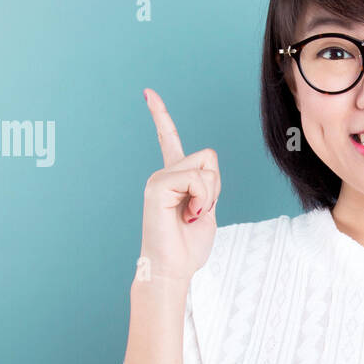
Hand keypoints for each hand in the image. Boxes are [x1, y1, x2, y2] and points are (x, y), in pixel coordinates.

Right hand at [137, 88, 221, 282]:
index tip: (148, 93)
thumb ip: (208, 184)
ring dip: (209, 196)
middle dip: (215, 187)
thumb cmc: (188, 246)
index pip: (168, 140)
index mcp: (174, 178)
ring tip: (191, 216)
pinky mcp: (156, 185)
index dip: (160, 116)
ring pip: (205, 168)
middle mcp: (163, 174)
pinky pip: (197, 180)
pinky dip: (202, 201)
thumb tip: (208, 164)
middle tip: (198, 213)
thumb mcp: (207, 209)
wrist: (173, 269)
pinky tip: (188, 216)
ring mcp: (158, 178)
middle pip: (209, 157)